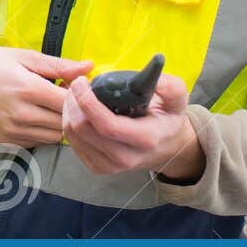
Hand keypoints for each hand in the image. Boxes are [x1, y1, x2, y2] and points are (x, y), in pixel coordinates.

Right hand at [0, 45, 92, 146]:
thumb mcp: (25, 56)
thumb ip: (59, 65)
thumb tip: (90, 67)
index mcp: (28, 89)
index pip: (70, 103)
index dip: (81, 97)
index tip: (81, 89)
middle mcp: (21, 115)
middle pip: (66, 123)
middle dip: (73, 112)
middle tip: (70, 99)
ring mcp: (13, 132)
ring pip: (55, 137)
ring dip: (61, 125)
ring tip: (54, 108)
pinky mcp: (7, 142)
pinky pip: (38, 143)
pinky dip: (45, 133)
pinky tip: (39, 117)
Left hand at [61, 72, 203, 177]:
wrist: (166, 147)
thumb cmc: (167, 118)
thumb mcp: (177, 99)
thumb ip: (170, 86)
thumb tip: (156, 79)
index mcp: (145, 139)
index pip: (107, 125)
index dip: (88, 102)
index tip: (81, 81)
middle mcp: (126, 158)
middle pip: (84, 130)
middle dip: (74, 102)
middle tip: (78, 84)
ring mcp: (110, 166)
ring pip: (74, 136)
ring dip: (69, 111)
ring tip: (78, 95)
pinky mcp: (98, 167)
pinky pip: (72, 143)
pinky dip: (70, 122)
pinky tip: (79, 111)